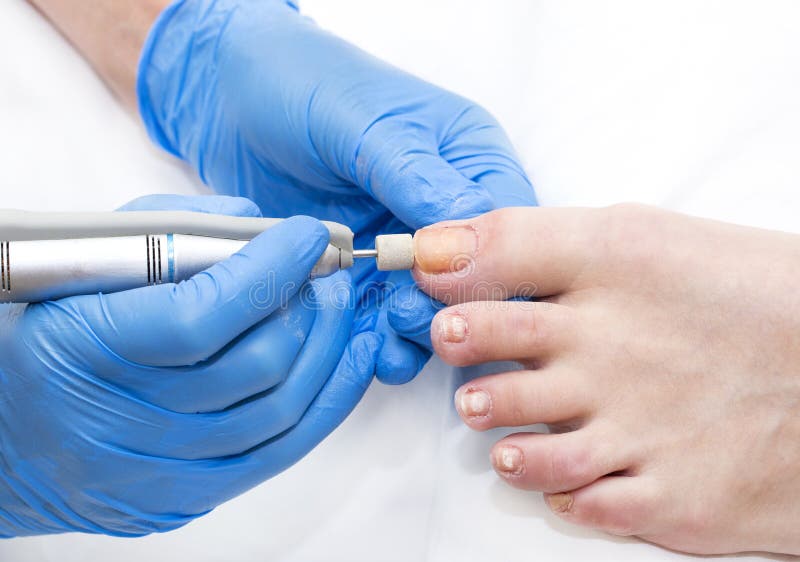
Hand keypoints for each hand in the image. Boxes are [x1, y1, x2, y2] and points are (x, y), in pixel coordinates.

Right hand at [0, 195, 379, 536]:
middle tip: (326, 268)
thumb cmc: (55, 339)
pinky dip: (330, 397)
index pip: (202, 315)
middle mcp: (129, 418)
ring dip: (328, 344)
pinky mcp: (198, 491)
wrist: (14, 441)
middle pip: (256, 362)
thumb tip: (259, 224)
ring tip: (337, 302)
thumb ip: (171, 232)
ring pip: (282, 404)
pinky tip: (350, 355)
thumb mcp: (89, 267)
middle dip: (309, 303)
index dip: (268, 270)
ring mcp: (167, 465)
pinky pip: (286, 447)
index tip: (305, 236)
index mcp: (89, 349)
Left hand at [137, 0, 536, 382]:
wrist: (230, 99)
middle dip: (451, 305)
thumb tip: (468, 229)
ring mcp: (405, 247)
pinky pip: (385, 321)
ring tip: (386, 335)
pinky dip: (379, 340)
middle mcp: (447, 208)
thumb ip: (416, 176)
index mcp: (471, 157)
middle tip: (406, 311)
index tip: (446, 282)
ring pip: (436, 309)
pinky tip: (365, 346)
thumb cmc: (303, 84)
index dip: (491, 263)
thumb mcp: (365, 123)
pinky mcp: (365, 275)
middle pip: (479, 278)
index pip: (509, 223)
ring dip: (417, 331)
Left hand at [411, 205, 799, 555]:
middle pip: (496, 351)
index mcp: (615, 273)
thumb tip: (440, 248)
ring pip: (528, 444)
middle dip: (461, 348)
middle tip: (455, 344)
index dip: (448, 271)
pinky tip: (563, 477)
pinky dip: (563, 493)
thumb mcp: (645, 242)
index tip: (432, 283)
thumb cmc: (749, 299)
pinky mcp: (671, 496)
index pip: (500, 258)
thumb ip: (537, 242)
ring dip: (502, 434)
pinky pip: (586, 504)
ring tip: (499, 427)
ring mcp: (640, 428)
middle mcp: (615, 350)